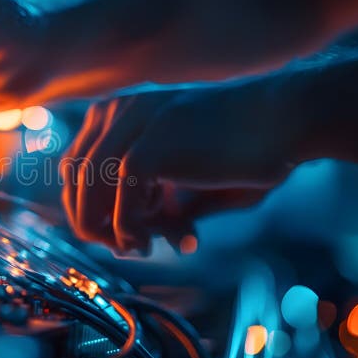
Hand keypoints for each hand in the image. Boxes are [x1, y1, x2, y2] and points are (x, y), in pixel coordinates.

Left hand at [62, 80, 297, 250]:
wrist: (283, 120)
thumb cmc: (235, 148)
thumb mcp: (174, 167)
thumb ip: (138, 193)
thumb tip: (113, 237)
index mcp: (115, 111)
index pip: (74, 169)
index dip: (87, 208)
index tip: (116, 234)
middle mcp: (114, 112)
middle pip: (74, 182)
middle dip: (93, 222)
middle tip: (127, 246)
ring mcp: (129, 126)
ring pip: (89, 194)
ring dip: (112, 231)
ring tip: (144, 246)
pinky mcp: (150, 148)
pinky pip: (120, 204)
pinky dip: (132, 231)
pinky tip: (159, 239)